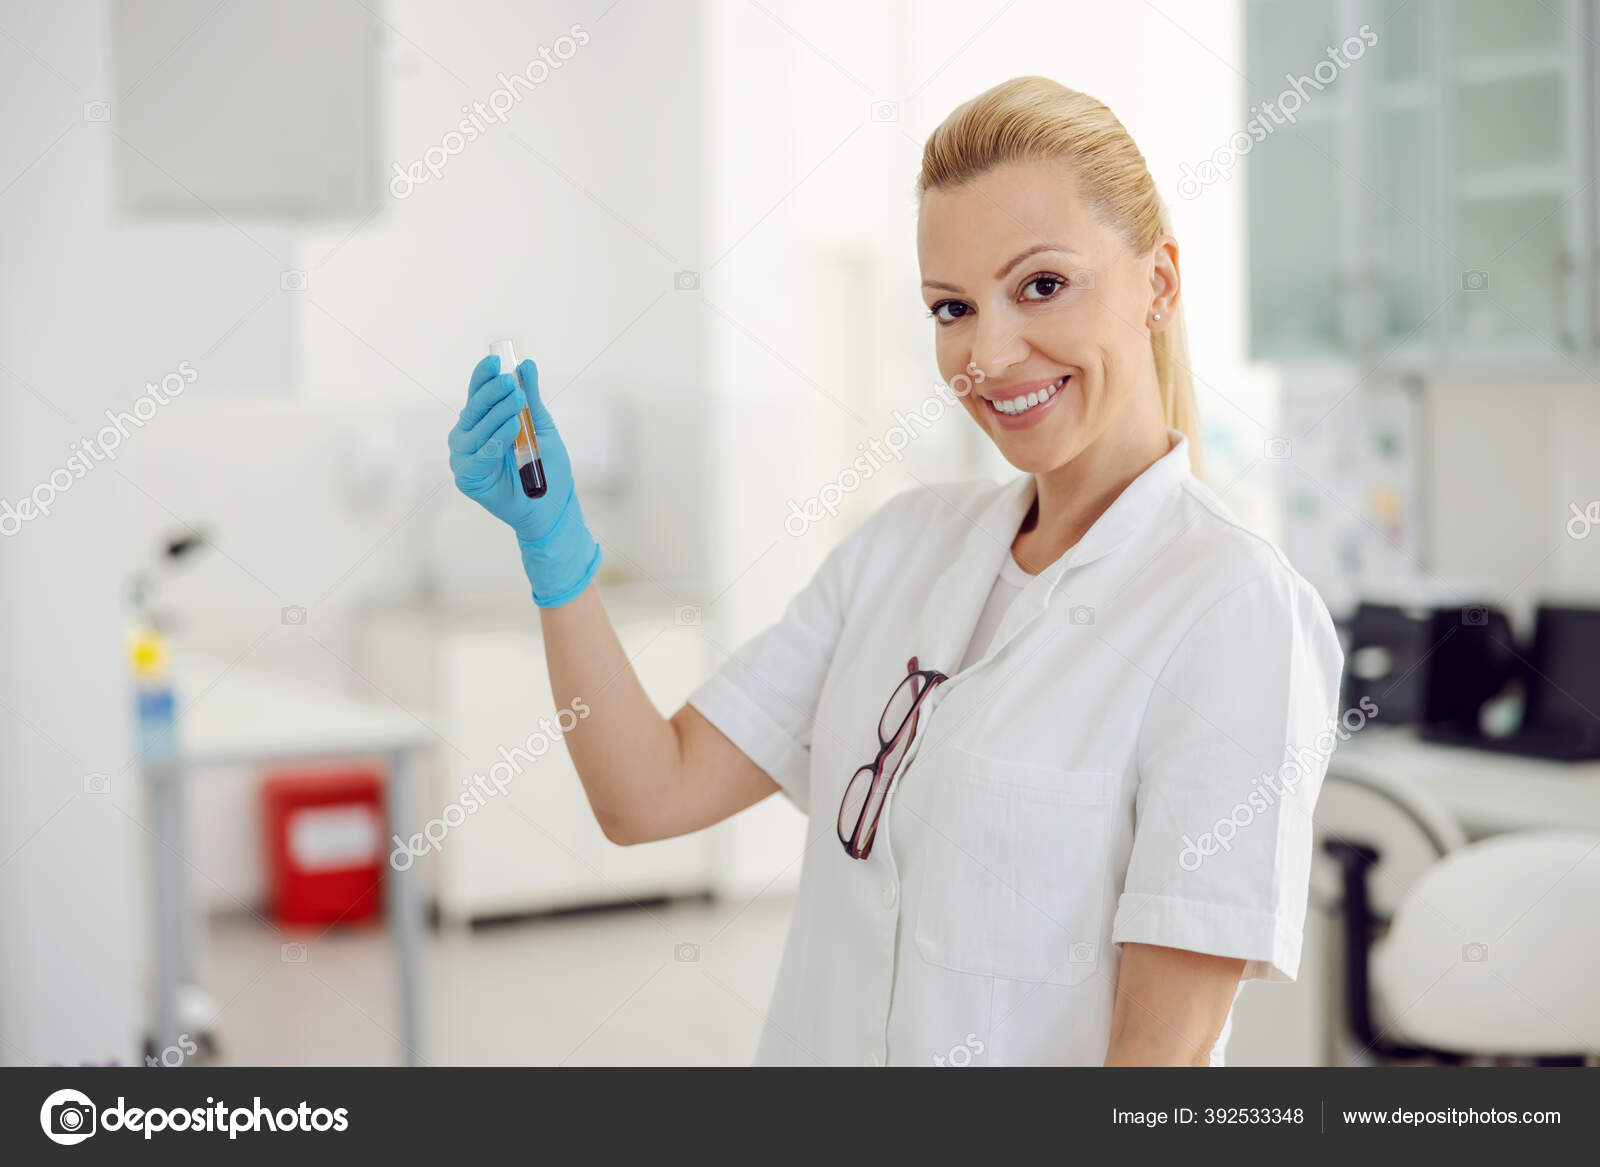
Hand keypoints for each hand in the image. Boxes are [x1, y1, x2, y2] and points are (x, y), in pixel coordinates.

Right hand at [448, 353, 600, 606]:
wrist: (553, 505)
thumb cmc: (547, 467)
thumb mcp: (542, 426)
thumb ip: (531, 398)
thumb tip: (526, 364)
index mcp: (484, 421)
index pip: (478, 393)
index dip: (483, 376)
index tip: (496, 360)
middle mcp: (469, 437)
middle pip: (474, 409)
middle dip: (492, 395)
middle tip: (511, 384)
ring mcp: (466, 458)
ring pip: (474, 431)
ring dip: (496, 417)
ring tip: (517, 410)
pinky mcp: (468, 479)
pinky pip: (476, 459)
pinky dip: (491, 445)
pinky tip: (508, 433)